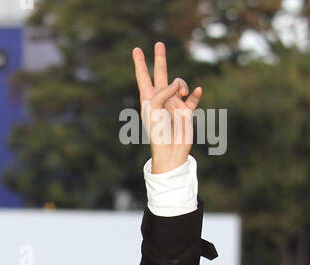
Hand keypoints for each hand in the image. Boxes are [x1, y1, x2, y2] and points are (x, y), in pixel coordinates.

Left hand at [132, 41, 202, 171]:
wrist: (170, 151)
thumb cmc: (157, 131)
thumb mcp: (154, 108)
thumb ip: (163, 91)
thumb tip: (177, 84)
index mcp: (148, 99)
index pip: (143, 77)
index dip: (140, 63)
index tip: (136, 50)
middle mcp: (161, 99)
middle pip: (161, 74)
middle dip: (160, 59)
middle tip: (158, 44)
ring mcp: (174, 103)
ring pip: (179, 83)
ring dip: (181, 84)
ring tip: (181, 93)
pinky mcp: (186, 111)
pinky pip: (193, 97)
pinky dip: (195, 93)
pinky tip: (198, 91)